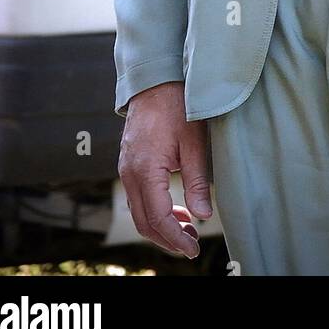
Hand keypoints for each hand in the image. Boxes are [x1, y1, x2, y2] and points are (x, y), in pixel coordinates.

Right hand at [118, 81, 211, 257]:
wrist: (154, 80)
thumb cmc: (177, 106)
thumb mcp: (193, 142)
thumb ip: (197, 181)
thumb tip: (203, 215)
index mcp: (145, 170)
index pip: (158, 218)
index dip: (176, 239)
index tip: (193, 248)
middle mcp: (130, 173)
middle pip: (144, 222)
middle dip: (167, 239)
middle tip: (192, 244)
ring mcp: (126, 168)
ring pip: (139, 212)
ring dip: (161, 226)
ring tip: (187, 228)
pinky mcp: (129, 163)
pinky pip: (138, 197)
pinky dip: (154, 209)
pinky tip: (176, 208)